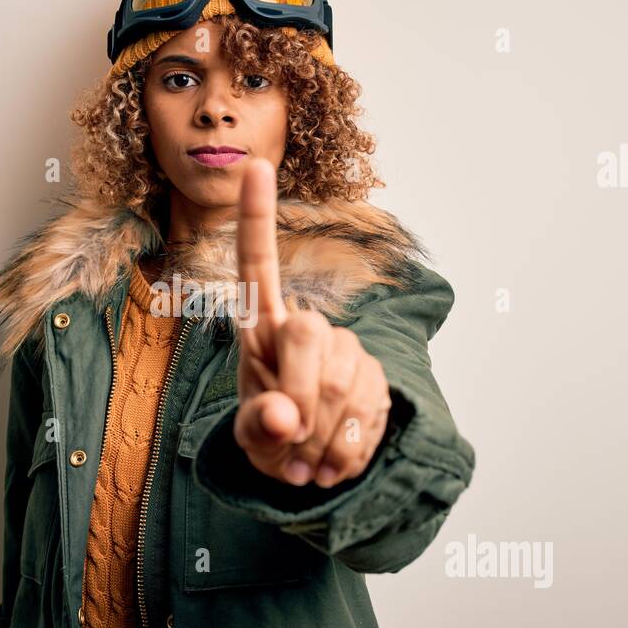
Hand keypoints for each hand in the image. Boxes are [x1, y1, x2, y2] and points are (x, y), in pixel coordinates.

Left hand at [233, 158, 391, 487]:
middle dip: (299, 396)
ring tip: (307, 461)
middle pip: (309, 336)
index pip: (257, 266)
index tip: (254, 164)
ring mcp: (347, 350)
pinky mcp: (377, 378)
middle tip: (291, 446)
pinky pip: (368, 409)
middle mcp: (306, 327)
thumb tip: (283, 418)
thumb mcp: (250, 438)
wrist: (311, 463)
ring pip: (342, 381)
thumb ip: (258, 426)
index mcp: (262, 329)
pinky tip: (331, 461)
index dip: (255, 217)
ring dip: (322, 437)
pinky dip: (346, 449)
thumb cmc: (268, 437)